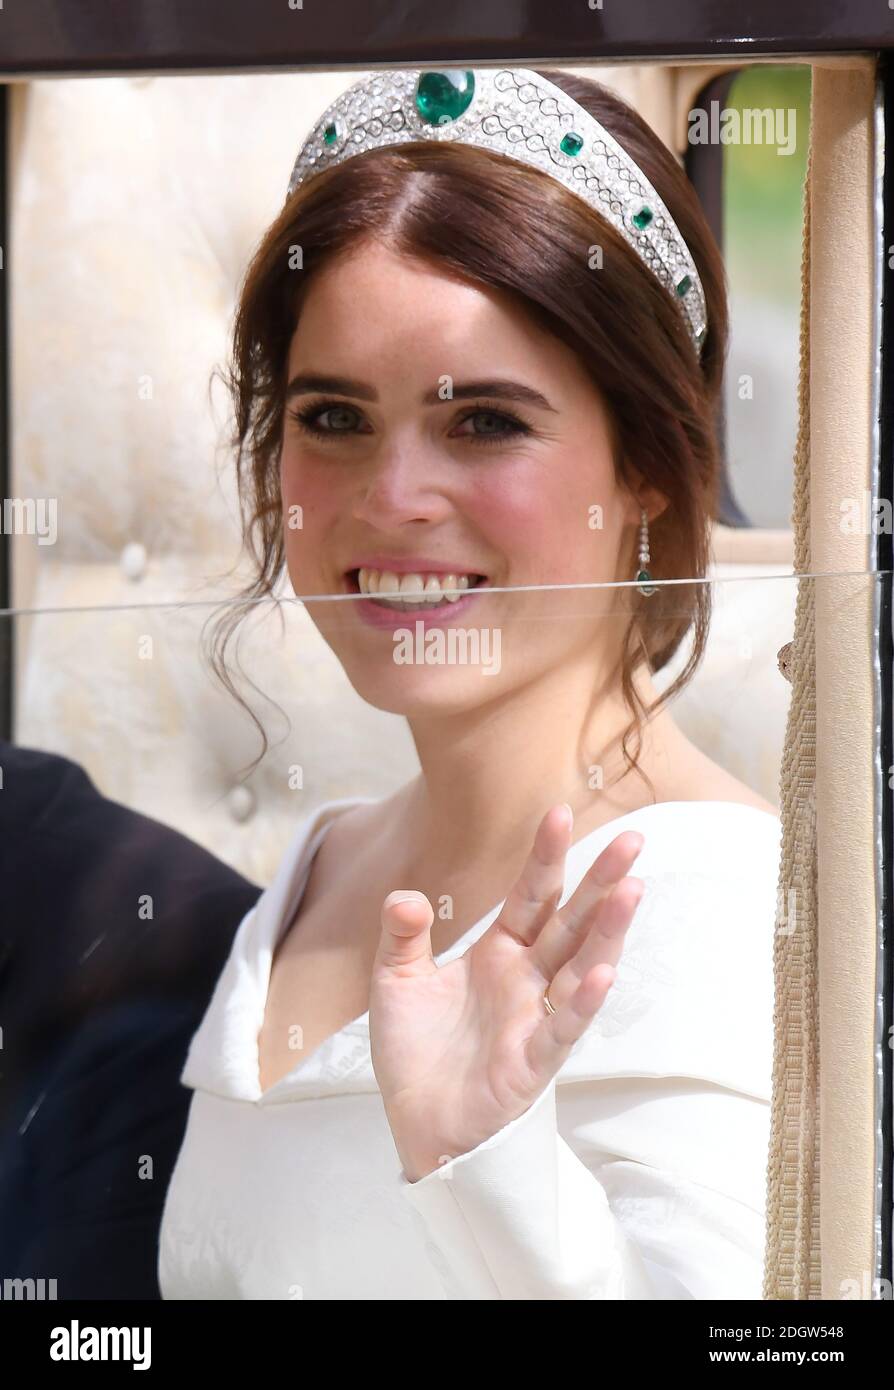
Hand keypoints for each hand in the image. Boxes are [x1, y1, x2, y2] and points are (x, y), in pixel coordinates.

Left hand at [368, 803, 644, 1180]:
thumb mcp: (397, 982)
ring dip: (607, 932)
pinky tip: (602, 973)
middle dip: (600, 881)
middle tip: (633, 839)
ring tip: (633, 892)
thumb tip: (405, 896)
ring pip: (579, 966)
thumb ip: (402, 936)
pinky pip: (562, 1029)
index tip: (558, 811)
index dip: (545, 856)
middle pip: (570, 921)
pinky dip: (582, 1003)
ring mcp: (535, 1018)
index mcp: (499, 952)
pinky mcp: (532, 1062)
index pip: (530, 895)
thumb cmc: (417, 1052)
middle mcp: (526, 978)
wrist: (418, 1124)